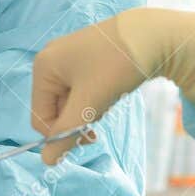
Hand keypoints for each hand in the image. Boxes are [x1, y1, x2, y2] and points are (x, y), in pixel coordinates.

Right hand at [32, 8, 194, 163]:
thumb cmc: (115, 66)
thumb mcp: (89, 103)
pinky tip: (111, 92)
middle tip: (101, 119)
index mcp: (43, 67)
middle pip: (55, 108)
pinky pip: (82, 88)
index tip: (89, 138)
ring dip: (87, 110)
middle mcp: (51, 59)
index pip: (40, 117)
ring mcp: (70, 56)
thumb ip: (66, 133)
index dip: (61, 134)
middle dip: (76, 119)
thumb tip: (46, 161)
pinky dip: (95, 97)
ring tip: (109, 101)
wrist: (154, 34)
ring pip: (70, 100)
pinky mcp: (88, 56)